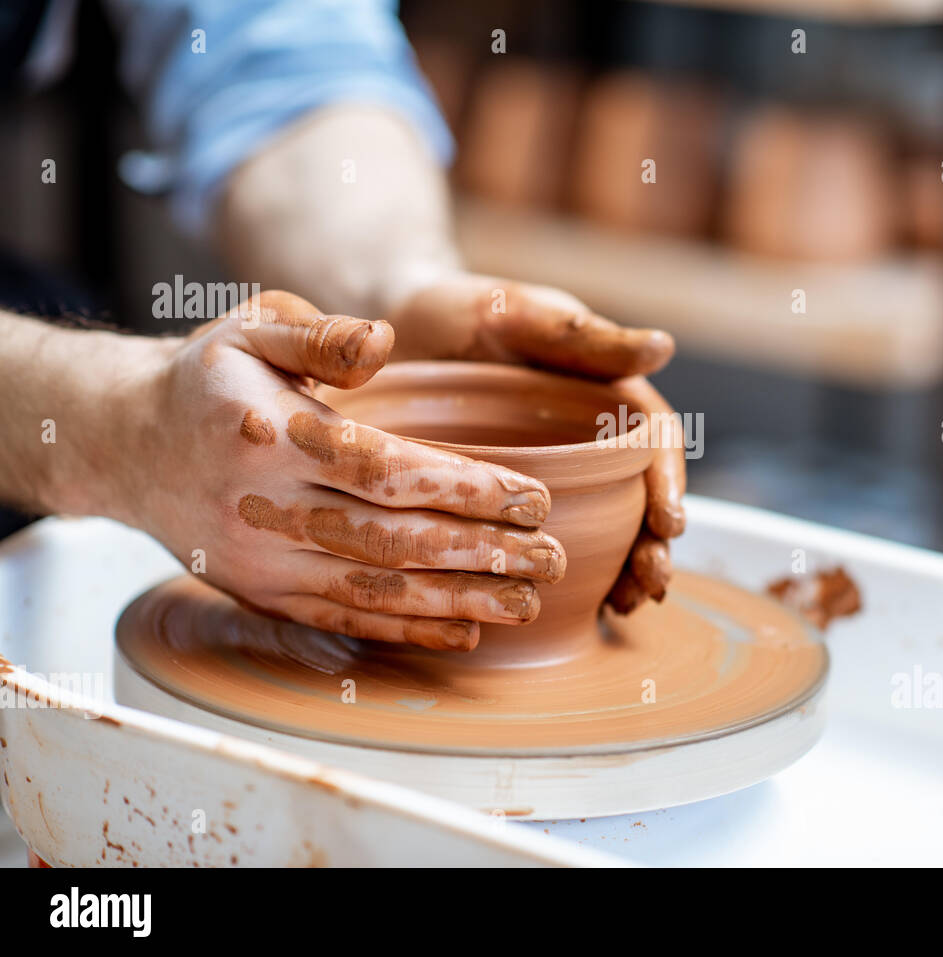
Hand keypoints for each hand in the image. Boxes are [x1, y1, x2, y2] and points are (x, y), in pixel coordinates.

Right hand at [117, 291, 565, 650]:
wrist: (124, 445)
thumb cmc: (206, 380)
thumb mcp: (251, 328)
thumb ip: (320, 336)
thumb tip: (384, 340)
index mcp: (271, 436)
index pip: (385, 470)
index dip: (465, 487)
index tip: (535, 498)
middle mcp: (265, 507)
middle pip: (392, 540)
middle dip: (481, 554)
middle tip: (553, 559)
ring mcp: (262, 561)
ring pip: (374, 589)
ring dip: (457, 601)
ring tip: (527, 603)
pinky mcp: (262, 594)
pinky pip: (342, 619)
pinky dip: (405, 631)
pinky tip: (463, 632)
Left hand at [383, 274, 685, 612]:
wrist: (393, 328)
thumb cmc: (460, 311)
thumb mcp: (519, 315)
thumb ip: (584, 337)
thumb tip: (663, 346)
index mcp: (603, 392)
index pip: (655, 442)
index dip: (669, 482)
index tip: (668, 522)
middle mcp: (588, 439)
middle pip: (641, 498)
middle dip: (654, 544)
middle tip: (651, 582)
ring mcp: (555, 475)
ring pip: (607, 530)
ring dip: (625, 570)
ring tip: (627, 605)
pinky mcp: (512, 505)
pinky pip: (547, 544)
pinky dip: (573, 577)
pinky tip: (578, 609)